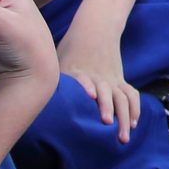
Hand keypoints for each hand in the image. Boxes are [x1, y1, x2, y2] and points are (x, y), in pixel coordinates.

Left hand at [55, 24, 142, 143]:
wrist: (95, 29)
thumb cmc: (71, 49)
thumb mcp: (57, 60)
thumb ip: (51, 82)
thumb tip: (34, 106)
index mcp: (80, 72)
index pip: (83, 82)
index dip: (88, 89)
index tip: (91, 100)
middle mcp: (98, 77)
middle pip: (107, 94)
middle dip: (108, 109)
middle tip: (108, 126)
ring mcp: (112, 79)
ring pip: (123, 99)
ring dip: (125, 118)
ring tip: (123, 138)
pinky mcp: (120, 80)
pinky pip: (131, 94)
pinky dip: (134, 109)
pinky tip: (134, 124)